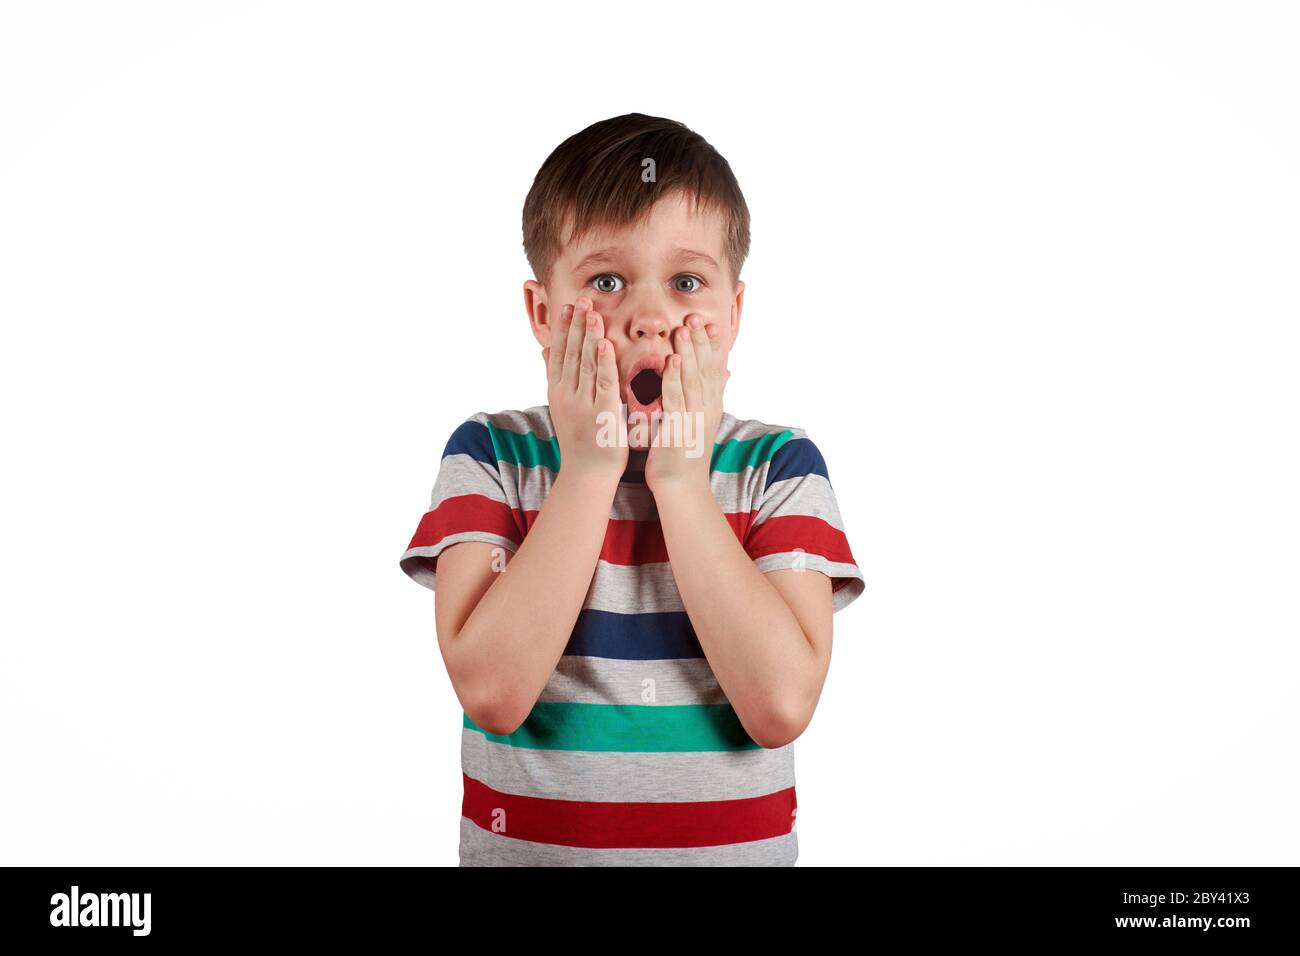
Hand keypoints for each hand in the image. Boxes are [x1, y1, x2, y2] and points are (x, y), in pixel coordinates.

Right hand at [542, 297, 627, 483]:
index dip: (564, 328)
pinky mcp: (602, 412)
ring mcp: (583, 403)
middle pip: (571, 353)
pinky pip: (602, 382)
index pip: (559, 353)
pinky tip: (603, 343)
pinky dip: (602, 362)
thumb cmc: (580, 439)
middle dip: (577, 324)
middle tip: (581, 299)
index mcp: (558, 391)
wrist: (587, 473)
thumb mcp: (562, 405)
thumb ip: (555, 376)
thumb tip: (545, 350)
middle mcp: (567, 394)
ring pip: (585, 363)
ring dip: (588, 335)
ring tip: (591, 312)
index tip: (567, 306)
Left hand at [645, 314, 729, 493]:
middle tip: (696, 317)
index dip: (711, 345)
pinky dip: (674, 378)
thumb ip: (705, 396)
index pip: (714, 369)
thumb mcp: (698, 421)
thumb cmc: (683, 454)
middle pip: (706, 369)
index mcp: (711, 406)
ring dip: (688, 353)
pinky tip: (670, 361)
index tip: (708, 323)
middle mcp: (707, 409)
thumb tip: (722, 374)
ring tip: (684, 329)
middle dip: (701, 342)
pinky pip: (676, 398)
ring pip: (693, 379)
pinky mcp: (679, 428)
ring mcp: (695, 419)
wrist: (681, 486)